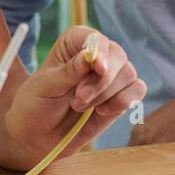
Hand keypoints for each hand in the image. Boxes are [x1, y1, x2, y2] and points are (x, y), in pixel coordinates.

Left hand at [4, 25, 145, 161]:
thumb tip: (89, 57)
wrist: (39, 135)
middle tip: (79, 100)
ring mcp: (111, 76)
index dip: (100, 50)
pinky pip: (138, 90)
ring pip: (129, 74)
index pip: (95, 38)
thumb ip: (68, 72)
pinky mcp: (121, 95)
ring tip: (80, 107)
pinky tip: (102, 111)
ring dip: (107, 94)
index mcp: (74, 44)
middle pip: (118, 55)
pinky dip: (123, 101)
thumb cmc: (37, 104)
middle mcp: (97, 55)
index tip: (97, 68)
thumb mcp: (45, 87)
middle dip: (102, 81)